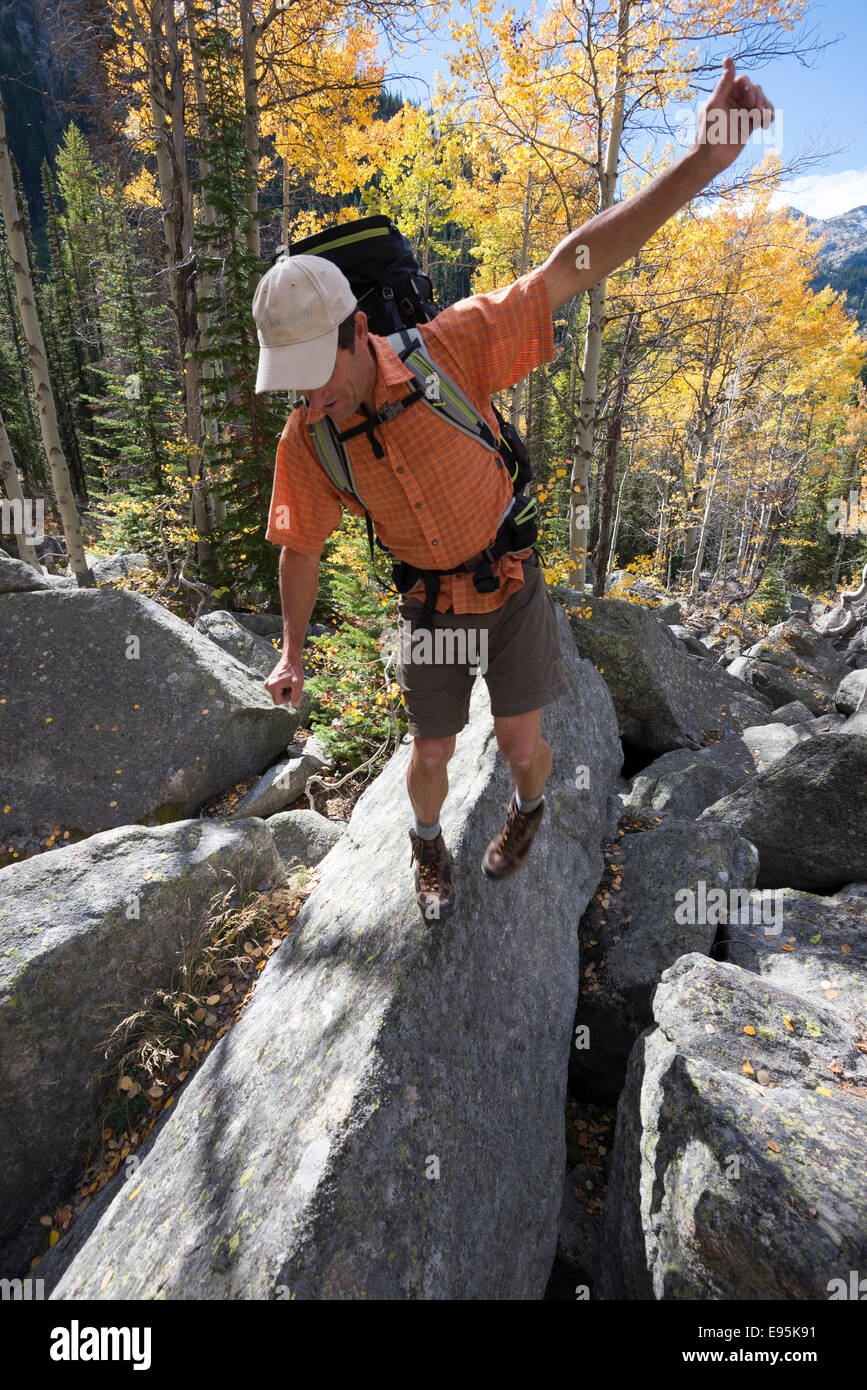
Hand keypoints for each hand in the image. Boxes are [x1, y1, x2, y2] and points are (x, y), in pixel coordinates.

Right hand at [264, 653, 303, 707]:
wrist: (291, 658)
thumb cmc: (295, 669)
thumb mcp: (298, 683)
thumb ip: (297, 695)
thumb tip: (295, 705)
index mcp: (272, 687)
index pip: (279, 702)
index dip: (287, 698)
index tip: (292, 689)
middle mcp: (267, 685)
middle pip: (279, 698)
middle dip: (287, 693)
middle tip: (292, 683)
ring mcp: (268, 683)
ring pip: (279, 694)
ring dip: (286, 690)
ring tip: (290, 681)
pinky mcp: (271, 681)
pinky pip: (278, 690)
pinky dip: (285, 687)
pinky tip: (288, 680)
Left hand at [693, 56, 773, 175]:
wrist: (712, 158)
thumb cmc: (709, 131)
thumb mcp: (715, 104)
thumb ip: (724, 83)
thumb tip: (728, 59)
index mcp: (725, 94)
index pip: (743, 81)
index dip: (749, 88)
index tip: (748, 102)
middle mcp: (734, 101)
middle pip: (755, 89)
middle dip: (758, 98)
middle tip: (755, 112)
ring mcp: (743, 113)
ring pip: (761, 101)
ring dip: (765, 107)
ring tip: (764, 119)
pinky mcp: (750, 125)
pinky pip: (764, 115)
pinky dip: (768, 116)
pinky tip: (767, 122)